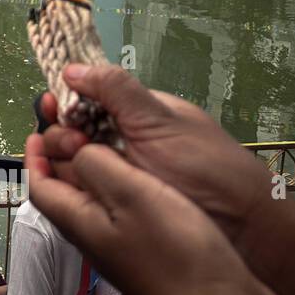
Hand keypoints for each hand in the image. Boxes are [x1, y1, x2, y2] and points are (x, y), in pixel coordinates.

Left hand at [26, 135, 286, 294]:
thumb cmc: (173, 252)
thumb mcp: (128, 193)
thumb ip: (96, 164)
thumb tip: (80, 150)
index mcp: (78, 221)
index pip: (40, 185)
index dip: (35, 155)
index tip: (39, 131)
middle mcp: (93, 234)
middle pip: (66, 189)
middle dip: (65, 156)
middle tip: (78, 128)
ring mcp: (119, 244)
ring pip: (95, 197)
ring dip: (96, 167)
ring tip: (111, 142)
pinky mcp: (146, 248)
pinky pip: (122, 208)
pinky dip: (123, 183)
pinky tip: (144, 175)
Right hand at [36, 64, 273, 243]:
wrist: (240, 227)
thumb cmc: (205, 167)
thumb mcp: (159, 121)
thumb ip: (115, 90)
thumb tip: (71, 68)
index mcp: (135, 116)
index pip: (87, 100)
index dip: (66, 100)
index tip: (53, 106)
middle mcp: (121, 144)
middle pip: (71, 130)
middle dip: (61, 132)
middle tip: (72, 143)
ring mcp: (115, 176)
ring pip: (69, 162)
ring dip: (61, 159)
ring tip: (70, 165)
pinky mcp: (112, 205)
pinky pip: (78, 191)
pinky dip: (65, 187)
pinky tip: (61, 188)